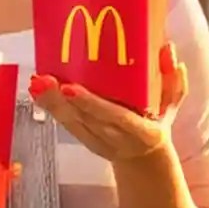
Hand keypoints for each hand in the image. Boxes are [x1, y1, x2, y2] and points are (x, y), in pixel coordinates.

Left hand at [29, 43, 187, 164]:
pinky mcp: (82, 139)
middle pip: (85, 120)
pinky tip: (36, 89)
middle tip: (43, 79)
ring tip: (36, 81)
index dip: (92, 104)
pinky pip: (64, 123)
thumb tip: (166, 48)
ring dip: (50, 102)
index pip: (116, 118)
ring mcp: (96, 141)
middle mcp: (117, 139)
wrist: (144, 159)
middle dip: (60, 100)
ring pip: (70, 122)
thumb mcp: (171, 105)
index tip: (71, 88)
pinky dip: (49, 106)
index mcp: (143, 132)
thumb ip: (172, 80)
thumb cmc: (157, 122)